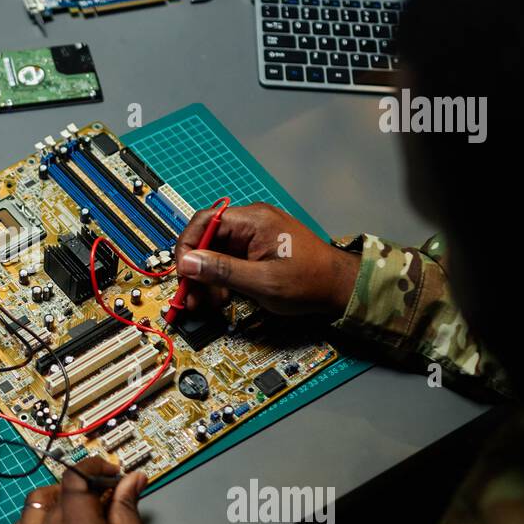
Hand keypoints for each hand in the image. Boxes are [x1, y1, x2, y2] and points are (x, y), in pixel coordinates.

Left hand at [7, 457, 153, 523]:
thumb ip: (127, 509)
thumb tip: (132, 480)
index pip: (75, 477)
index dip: (92, 467)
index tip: (107, 473)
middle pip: (51, 492)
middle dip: (75, 489)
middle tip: (96, 500)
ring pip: (30, 513)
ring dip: (51, 507)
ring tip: (74, 520)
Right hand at [173, 202, 358, 315]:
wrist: (339, 287)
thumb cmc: (310, 281)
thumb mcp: (262, 281)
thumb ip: (222, 271)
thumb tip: (188, 262)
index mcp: (254, 220)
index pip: (204, 221)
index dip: (188, 247)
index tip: (183, 273)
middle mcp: (252, 222)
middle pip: (207, 239)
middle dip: (196, 269)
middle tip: (192, 297)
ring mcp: (254, 235)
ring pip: (216, 252)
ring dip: (207, 277)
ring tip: (209, 302)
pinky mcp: (257, 249)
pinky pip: (229, 259)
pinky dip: (221, 278)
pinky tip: (223, 297)